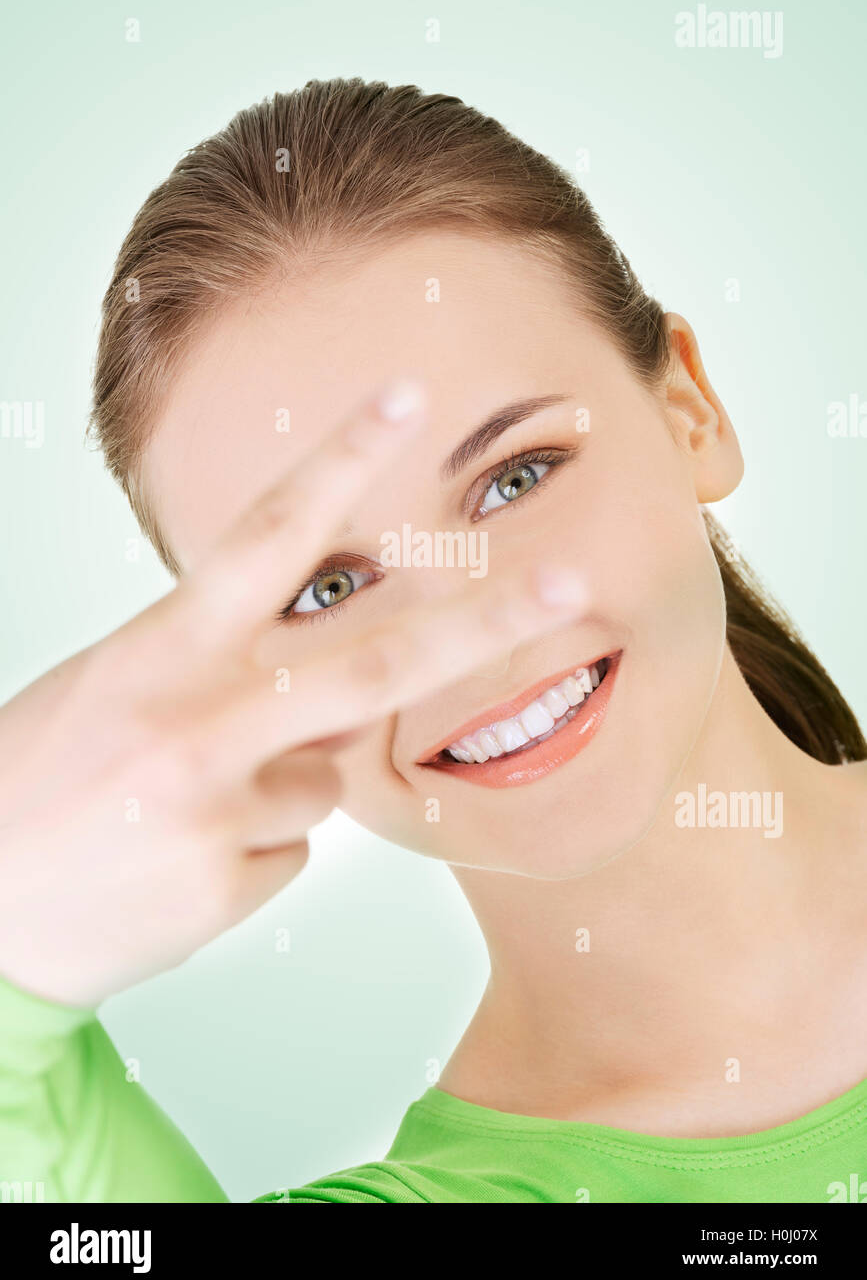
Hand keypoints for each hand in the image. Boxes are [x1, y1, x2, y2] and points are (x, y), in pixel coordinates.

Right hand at [0, 380, 585, 1008]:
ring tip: (181, 808)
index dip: (337, 459)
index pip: (265, 536)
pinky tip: (180, 862)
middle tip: (576, 581)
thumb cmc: (39, 782)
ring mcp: (218, 808)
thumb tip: (343, 693)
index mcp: (158, 650)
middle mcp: (198, 721)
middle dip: (484, 621)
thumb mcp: (117, 691)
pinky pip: (293, 849)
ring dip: (283, 783)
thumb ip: (229, 671)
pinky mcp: (230, 882)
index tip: (407, 396)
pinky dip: (254, 847)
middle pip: (372, 663)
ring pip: (329, 776)